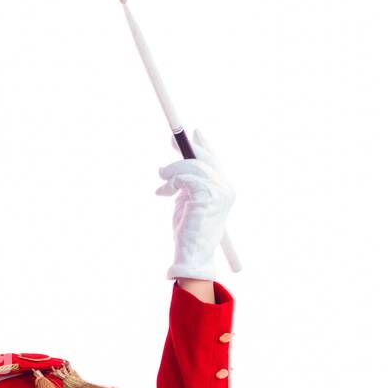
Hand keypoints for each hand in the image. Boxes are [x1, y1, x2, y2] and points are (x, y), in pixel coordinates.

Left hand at [155, 128, 234, 281]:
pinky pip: (186, 177)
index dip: (204, 145)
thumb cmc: (187, 232)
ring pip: (193, 166)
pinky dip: (172, 181)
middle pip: (206, 158)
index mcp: (223, 190)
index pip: (215, 161)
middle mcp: (226, 189)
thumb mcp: (187, 201)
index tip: (192, 134)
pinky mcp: (208, 195)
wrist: (191, 253)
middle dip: (188, 148)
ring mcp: (220, 192)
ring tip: (161, 177)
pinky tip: (164, 191)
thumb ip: (188, 183)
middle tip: (171, 140)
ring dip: (173, 169)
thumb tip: (175, 167)